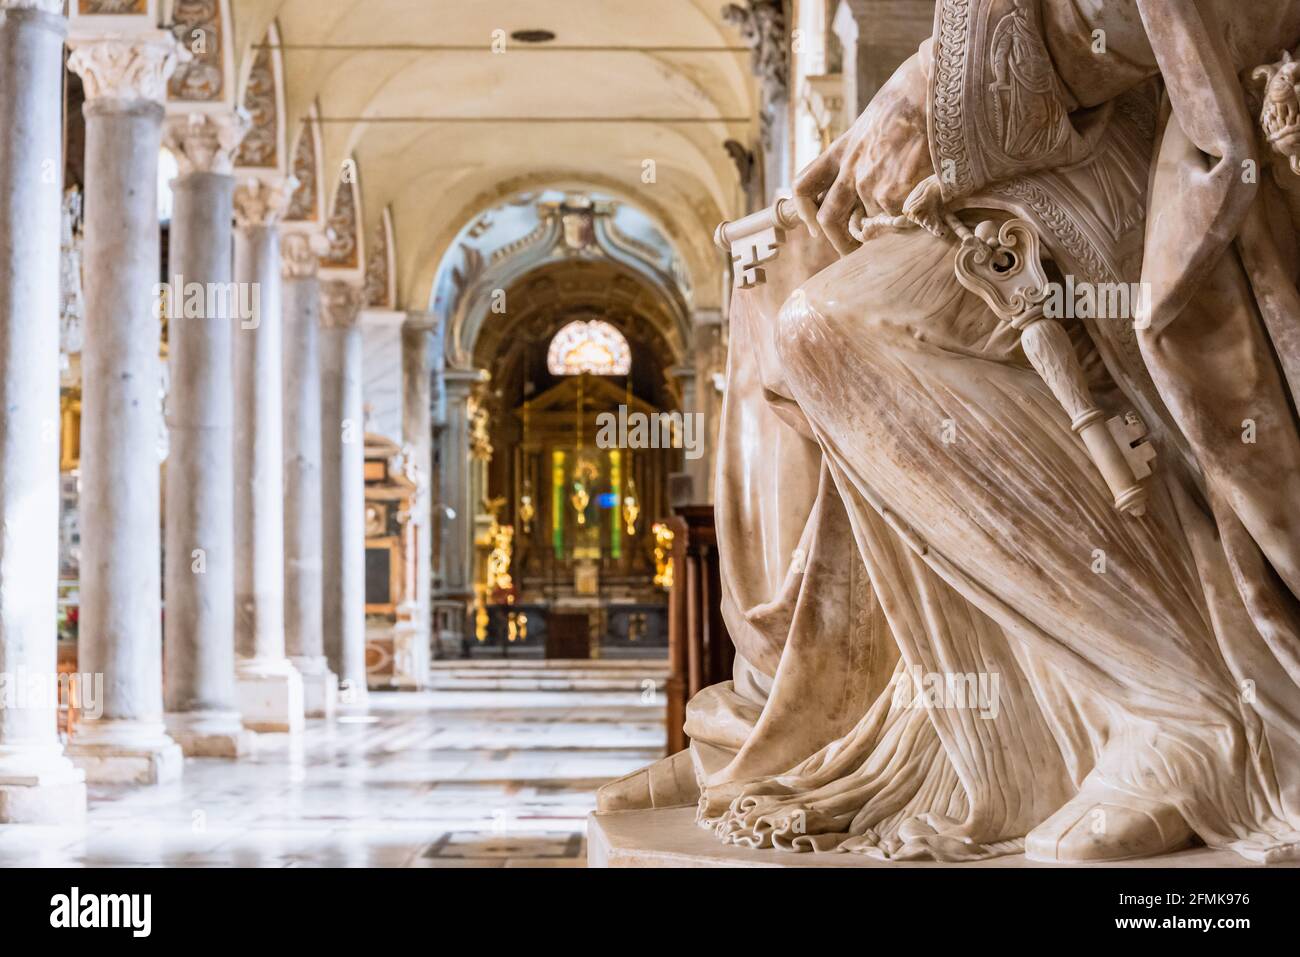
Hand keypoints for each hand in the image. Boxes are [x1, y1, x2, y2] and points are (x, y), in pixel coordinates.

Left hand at [793, 51, 934, 253]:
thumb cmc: (911, 97)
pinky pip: (899, 220)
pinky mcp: (893, 195)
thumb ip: (867, 148)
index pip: (804, 185)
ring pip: (873, 221)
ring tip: (911, 210)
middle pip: (829, 219)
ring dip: (888, 223)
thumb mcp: (875, 120)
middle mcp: (850, 170)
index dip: (804, 211)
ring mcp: (869, 184)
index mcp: (842, 150)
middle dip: (838, 242)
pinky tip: (927, 204)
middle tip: (853, 251)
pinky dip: (911, 219)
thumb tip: (877, 167)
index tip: (813, 226)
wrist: (930, 88)